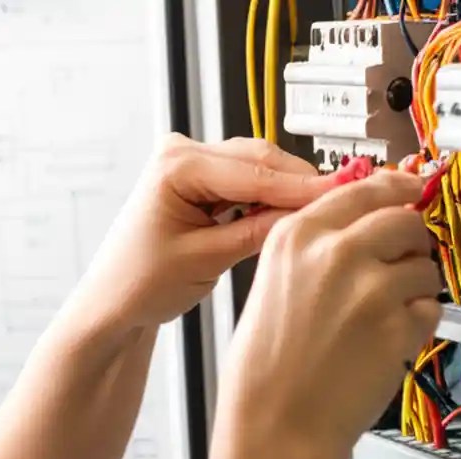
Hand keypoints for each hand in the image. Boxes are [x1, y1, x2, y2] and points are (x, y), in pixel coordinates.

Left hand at [74, 134, 335, 330]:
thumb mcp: (206, 260)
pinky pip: (246, 181)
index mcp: (175, 166)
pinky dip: (270, 197)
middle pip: (261, 160)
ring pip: (258, 168)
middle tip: (347, 202)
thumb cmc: (138, 284)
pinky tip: (294, 215)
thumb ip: (259, 233)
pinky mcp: (200, 180)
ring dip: (288, 190)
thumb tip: (309, 215)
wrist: (113, 303)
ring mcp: (189, 163)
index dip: (304, 187)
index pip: (255, 172)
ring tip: (326, 213)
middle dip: (302, 184)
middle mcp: (180, 154)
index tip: (345, 194)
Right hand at [217, 170, 442, 458]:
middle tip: (402, 263)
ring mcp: (370, 286)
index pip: (365, 188)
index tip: (414, 188)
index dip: (398, 188)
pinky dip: (419, 323)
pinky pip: (431, 308)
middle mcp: (334, 251)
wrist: (276, 422)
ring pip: (426, 265)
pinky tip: (386, 341)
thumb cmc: (266, 368)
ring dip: (416, 287)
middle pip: (405, 219)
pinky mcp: (398, 323)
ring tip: (384, 317)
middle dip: (412, 241)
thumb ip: (315, 247)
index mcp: (297, 236)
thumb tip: (361, 226)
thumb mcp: (273, 283)